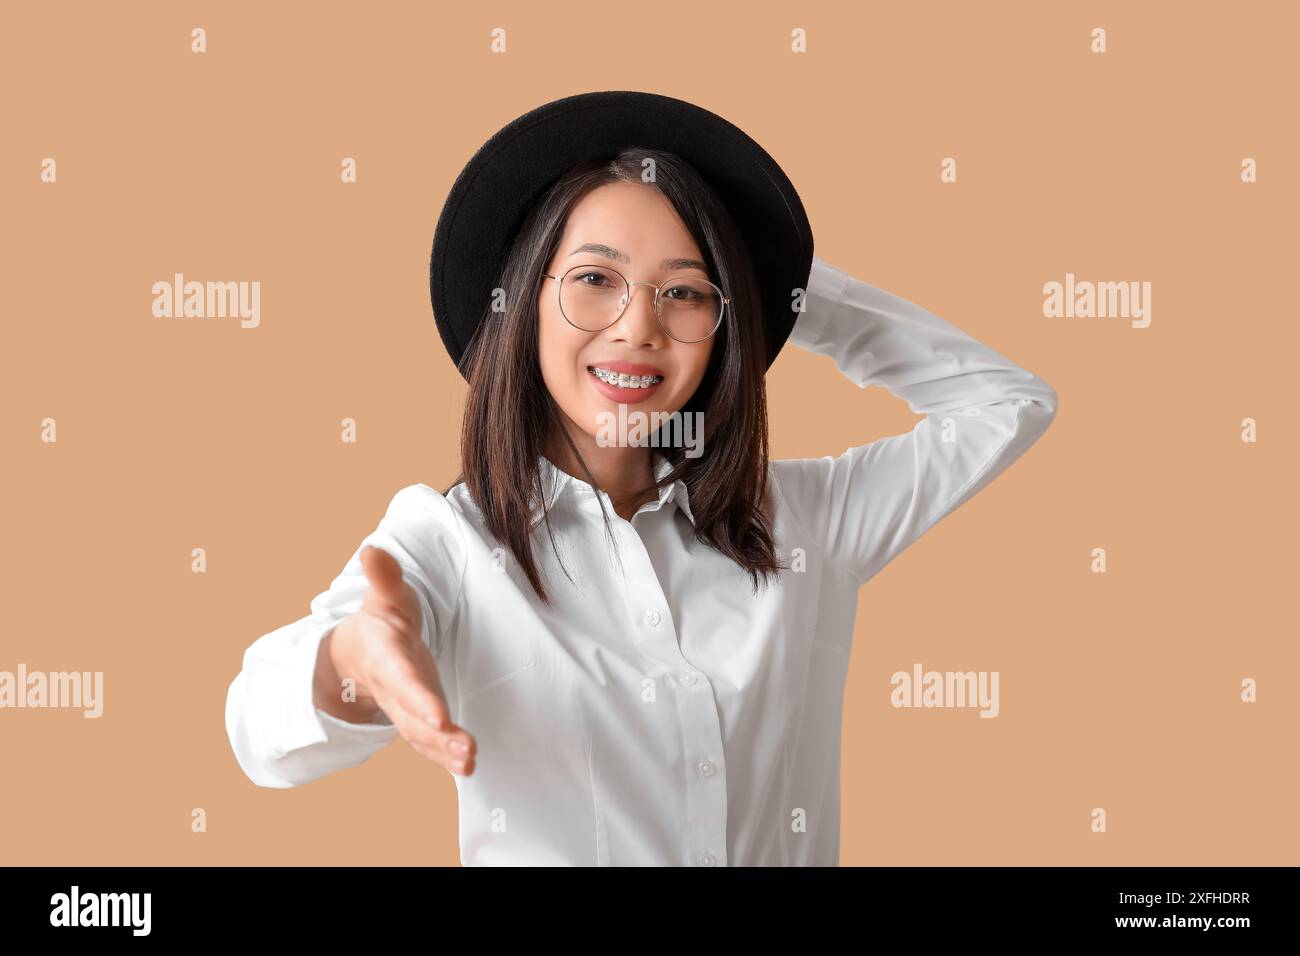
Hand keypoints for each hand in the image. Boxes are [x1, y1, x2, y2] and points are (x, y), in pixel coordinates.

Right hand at [328, 545, 475, 775]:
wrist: (359, 653)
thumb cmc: (382, 620)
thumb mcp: (384, 596)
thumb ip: (384, 577)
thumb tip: (372, 550)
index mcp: (385, 657)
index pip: (402, 678)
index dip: (417, 696)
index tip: (438, 715)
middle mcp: (394, 689)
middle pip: (413, 715)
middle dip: (437, 734)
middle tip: (466, 750)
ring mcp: (405, 708)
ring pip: (421, 735)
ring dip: (444, 750)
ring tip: (469, 761)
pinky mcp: (417, 718)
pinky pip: (428, 742)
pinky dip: (445, 756)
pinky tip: (467, 766)